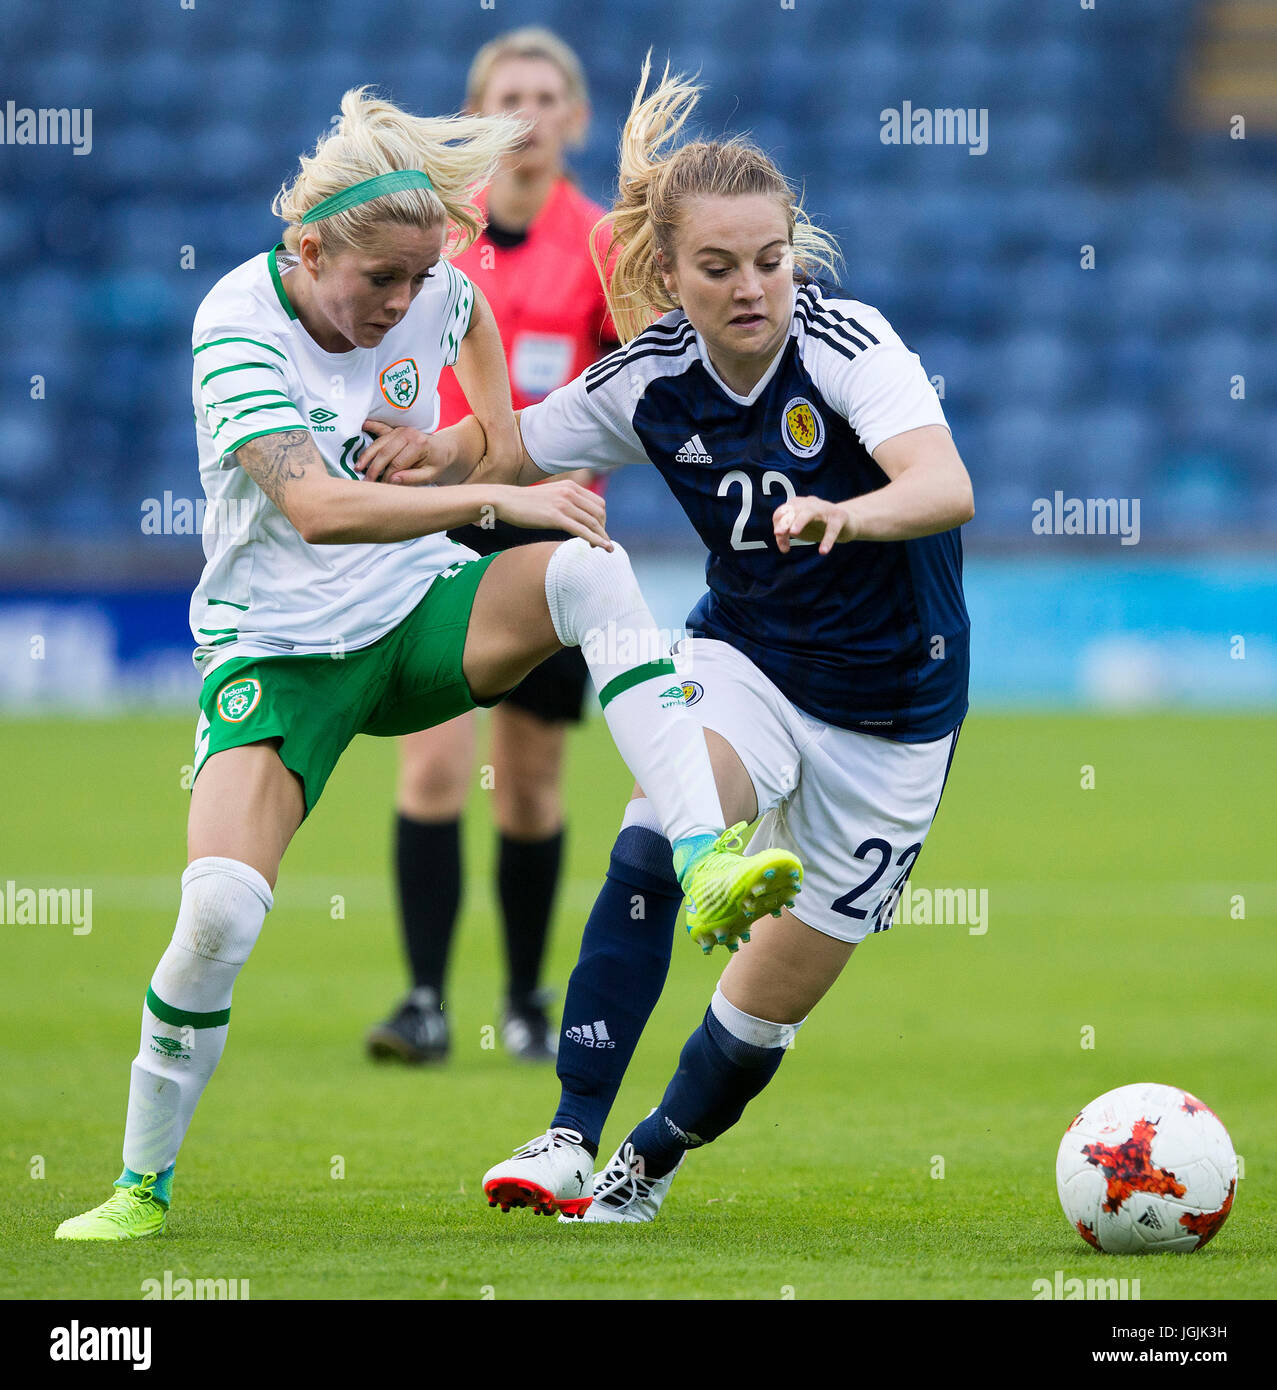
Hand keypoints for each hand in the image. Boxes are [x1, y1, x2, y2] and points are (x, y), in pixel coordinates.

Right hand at [357, 418, 452, 484]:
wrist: (443, 448)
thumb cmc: (437, 463)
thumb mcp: (430, 474)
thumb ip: (412, 478)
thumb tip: (392, 479)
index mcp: (418, 444)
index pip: (397, 464)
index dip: (387, 477)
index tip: (382, 487)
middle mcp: (408, 434)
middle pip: (385, 452)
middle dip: (374, 468)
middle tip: (366, 481)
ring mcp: (400, 430)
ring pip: (379, 443)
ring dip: (367, 455)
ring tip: (357, 467)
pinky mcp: (395, 430)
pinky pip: (380, 428)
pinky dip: (371, 426)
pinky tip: (362, 426)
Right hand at [490, 480, 611, 549]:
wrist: (505, 500)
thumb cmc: (524, 502)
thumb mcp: (549, 495)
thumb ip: (564, 501)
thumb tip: (574, 515)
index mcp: (570, 487)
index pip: (598, 503)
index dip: (603, 519)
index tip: (599, 531)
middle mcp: (570, 493)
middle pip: (599, 513)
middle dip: (603, 529)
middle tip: (601, 543)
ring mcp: (563, 504)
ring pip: (593, 523)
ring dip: (602, 537)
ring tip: (605, 549)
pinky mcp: (556, 517)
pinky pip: (582, 530)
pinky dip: (595, 540)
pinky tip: (601, 548)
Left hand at [772, 495, 852, 553]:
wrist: (848, 523)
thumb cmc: (819, 526)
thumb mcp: (800, 530)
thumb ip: (786, 535)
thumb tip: (782, 545)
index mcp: (798, 505)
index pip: (782, 513)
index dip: (779, 528)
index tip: (784, 548)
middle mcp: (811, 504)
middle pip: (794, 509)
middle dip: (785, 520)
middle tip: (778, 533)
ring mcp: (826, 509)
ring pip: (810, 512)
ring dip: (800, 521)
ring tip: (794, 533)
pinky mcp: (840, 517)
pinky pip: (832, 528)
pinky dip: (827, 539)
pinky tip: (823, 551)